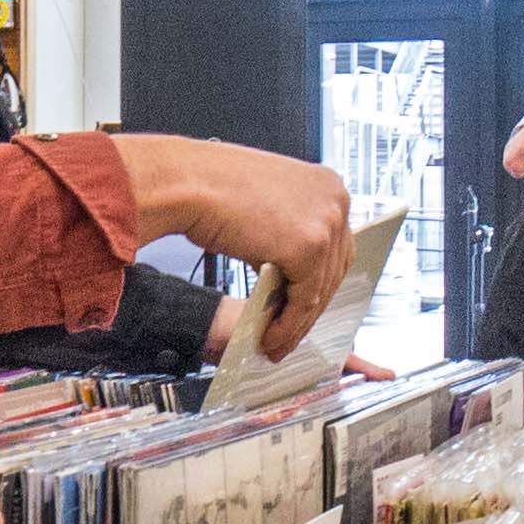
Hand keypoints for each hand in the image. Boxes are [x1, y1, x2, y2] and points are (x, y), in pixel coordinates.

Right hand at [113, 138, 355, 355]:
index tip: (306, 307)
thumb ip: (289, 232)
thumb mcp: (267, 206)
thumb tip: (295, 273)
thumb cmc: (212, 186)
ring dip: (296, 323)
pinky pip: (304, 300)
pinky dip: (287, 324)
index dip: (320, 282)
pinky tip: (270, 335)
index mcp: (327, 184)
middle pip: (335, 270)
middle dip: (310, 307)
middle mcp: (335, 199)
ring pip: (320, 290)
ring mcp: (326, 223)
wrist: (186, 182)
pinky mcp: (309, 247)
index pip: (337, 246)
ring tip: (276, 341)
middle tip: (290, 331)